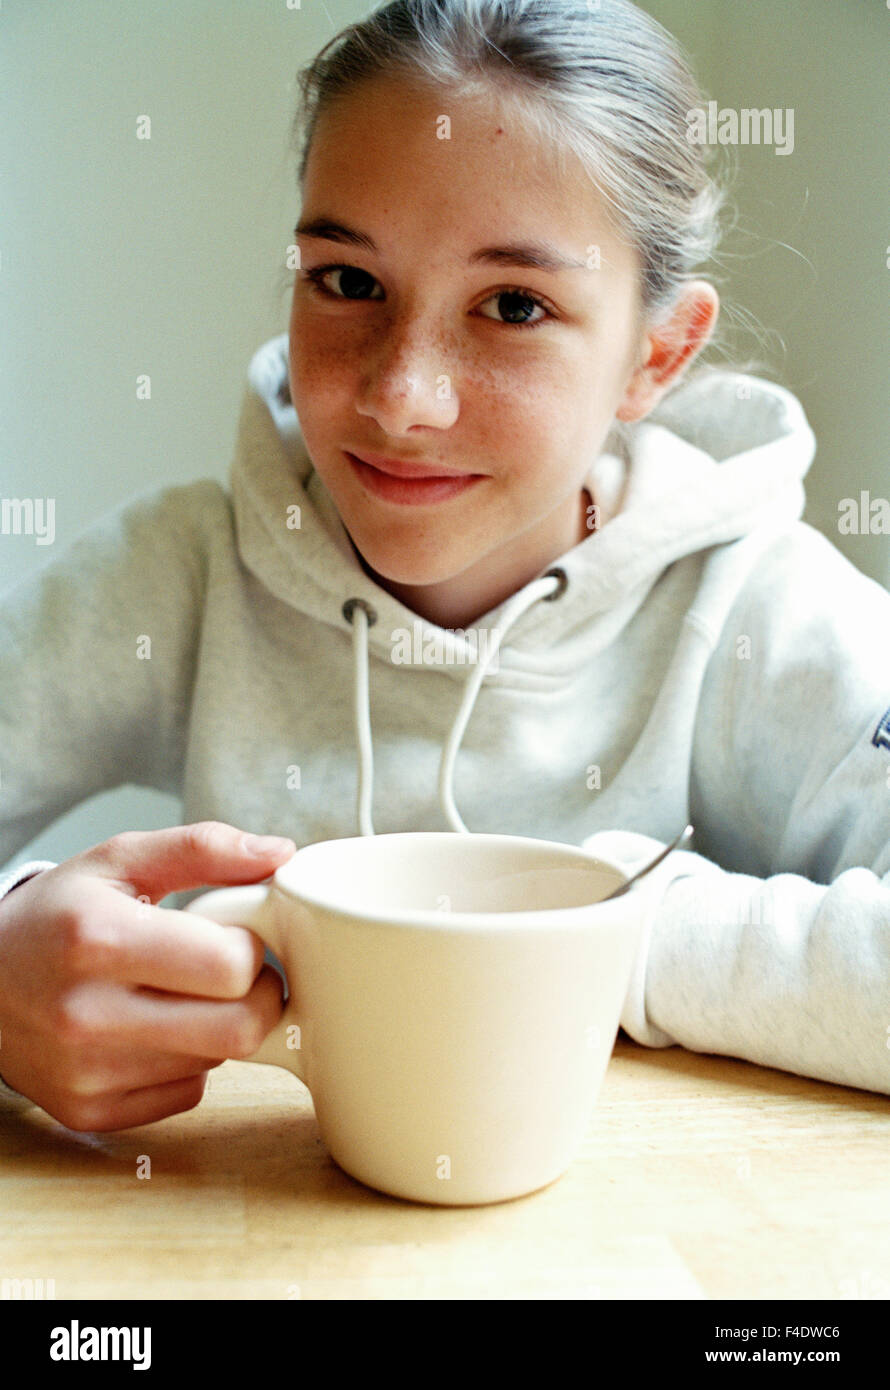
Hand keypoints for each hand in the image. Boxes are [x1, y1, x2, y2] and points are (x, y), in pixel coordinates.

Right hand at [0, 821, 295, 1130]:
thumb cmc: (57, 915)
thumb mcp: (119, 860)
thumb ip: (204, 849)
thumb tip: (279, 855)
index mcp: (98, 939)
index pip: (230, 966)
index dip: (251, 947)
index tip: (234, 935)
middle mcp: (87, 1015)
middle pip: (239, 1029)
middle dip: (258, 995)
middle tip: (236, 972)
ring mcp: (85, 1073)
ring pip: (218, 1062)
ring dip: (220, 1026)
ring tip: (183, 994)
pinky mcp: (89, 1113)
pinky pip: (188, 1094)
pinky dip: (189, 1063)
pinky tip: (158, 1030)